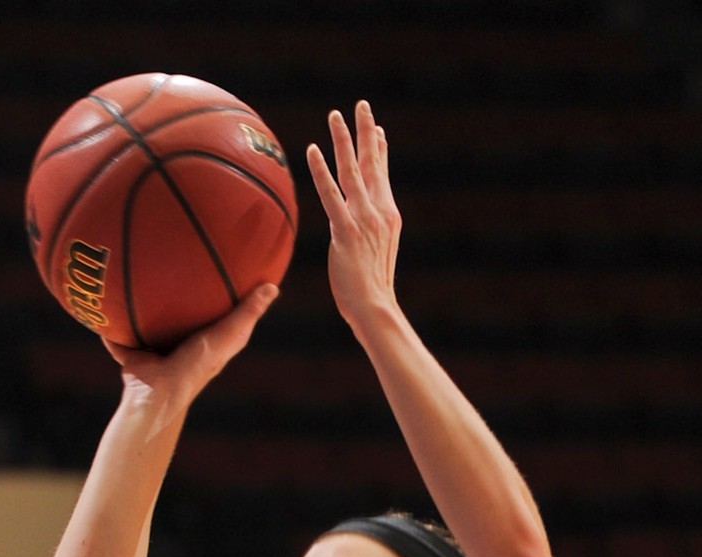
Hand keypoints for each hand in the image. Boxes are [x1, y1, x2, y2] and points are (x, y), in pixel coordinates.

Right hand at [103, 284, 277, 411]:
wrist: (159, 392)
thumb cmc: (197, 364)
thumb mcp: (228, 334)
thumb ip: (248, 312)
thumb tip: (273, 286)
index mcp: (205, 345)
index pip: (215, 319)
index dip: (217, 300)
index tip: (217, 275)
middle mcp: (180, 348)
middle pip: (178, 320)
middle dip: (174, 302)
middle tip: (170, 270)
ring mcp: (155, 354)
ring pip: (147, 328)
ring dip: (139, 313)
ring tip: (131, 282)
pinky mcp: (132, 357)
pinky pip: (118, 339)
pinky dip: (110, 327)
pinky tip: (102, 302)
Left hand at [306, 101, 400, 332]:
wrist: (375, 306)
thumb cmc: (371, 286)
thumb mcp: (375, 252)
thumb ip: (369, 231)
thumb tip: (360, 223)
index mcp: (388, 214)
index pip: (383, 174)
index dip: (380, 150)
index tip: (378, 129)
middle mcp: (379, 210)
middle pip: (372, 163)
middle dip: (366, 132)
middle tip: (361, 105)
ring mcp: (364, 218)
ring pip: (353, 170)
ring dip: (343, 140)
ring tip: (335, 115)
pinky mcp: (346, 230)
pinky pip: (331, 194)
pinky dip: (321, 171)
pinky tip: (313, 150)